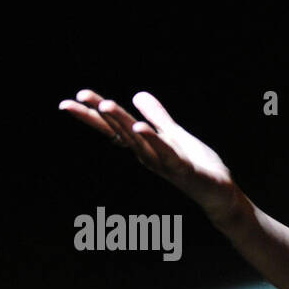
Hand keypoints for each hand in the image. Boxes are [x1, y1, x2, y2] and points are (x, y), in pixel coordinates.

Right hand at [58, 89, 240, 222]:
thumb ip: (157, 117)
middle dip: (101, 115)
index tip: (68, 102)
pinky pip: (166, 154)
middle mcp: (149, 155)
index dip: (92, 116)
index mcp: (145, 146)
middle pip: (121, 131)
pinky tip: (140, 127)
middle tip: (80, 97)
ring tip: (105, 105)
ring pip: (139, 141)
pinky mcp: (184, 169)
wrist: (220, 193)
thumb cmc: (196, 165)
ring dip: (122, 123)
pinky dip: (153, 141)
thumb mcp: (174, 135)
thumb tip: (137, 95)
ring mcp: (164, 163)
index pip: (114, 129)